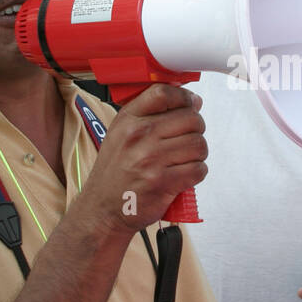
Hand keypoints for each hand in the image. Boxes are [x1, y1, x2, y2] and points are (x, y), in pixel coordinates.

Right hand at [75, 84, 207, 236]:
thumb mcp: (122, 134)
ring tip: (184, 160)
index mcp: (128, 120)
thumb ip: (152, 114)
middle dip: (196, 130)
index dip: (185, 97)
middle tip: (187, 141)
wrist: (102, 208)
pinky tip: (183, 175)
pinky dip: (197, 173)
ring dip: (198, 154)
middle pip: (191, 119)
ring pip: (199, 145)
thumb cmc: (116, 172)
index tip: (191, 104)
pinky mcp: (163, 182)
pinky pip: (198, 169)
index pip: (164, 93)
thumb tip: (194, 102)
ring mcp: (151, 159)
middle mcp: (139, 135)